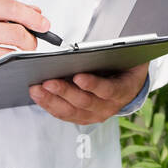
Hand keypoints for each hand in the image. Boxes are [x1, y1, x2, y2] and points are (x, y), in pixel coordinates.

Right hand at [0, 0, 48, 89]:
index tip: (44, 24)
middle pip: (15, 32)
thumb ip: (1, 11)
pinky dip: (9, 68)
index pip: (10, 7)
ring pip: (10, 53)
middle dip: (31, 39)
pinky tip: (8, 65)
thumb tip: (35, 13)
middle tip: (33, 43)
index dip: (32, 16)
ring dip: (22, 55)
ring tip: (20, 54)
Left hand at [28, 60, 149, 124]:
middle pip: (84, 102)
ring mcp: (95, 115)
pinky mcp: (83, 118)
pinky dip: (50, 105)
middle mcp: (108, 107)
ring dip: (52, 100)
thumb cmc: (125, 69)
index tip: (78, 77)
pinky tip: (39, 97)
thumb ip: (113, 54)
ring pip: (71, 111)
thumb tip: (90, 48)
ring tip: (37, 89)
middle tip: (48, 82)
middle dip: (64, 91)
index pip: (108, 89)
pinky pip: (64, 115)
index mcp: (122, 90)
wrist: (130, 87)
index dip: (93, 85)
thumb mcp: (126, 58)